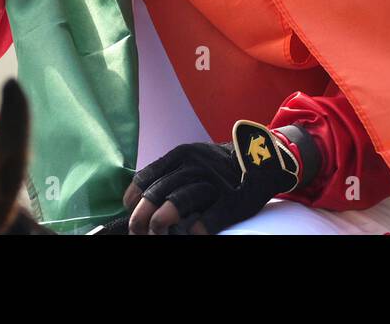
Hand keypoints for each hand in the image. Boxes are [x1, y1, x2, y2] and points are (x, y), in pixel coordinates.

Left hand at [122, 121, 301, 234]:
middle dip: (144, 212)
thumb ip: (169, 173)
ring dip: (165, 215)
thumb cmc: (217, 166)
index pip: (149, 174)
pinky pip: (214, 214)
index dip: (134, 194)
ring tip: (156, 230)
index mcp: (181, 156)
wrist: (261, 161)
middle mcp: (195, 167)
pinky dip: (202, 225)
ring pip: (183, 197)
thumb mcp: (192, 158)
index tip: (128, 208)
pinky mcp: (232, 200)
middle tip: (136, 229)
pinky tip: (193, 234)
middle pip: (162, 189)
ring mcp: (214, 183)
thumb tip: (138, 199)